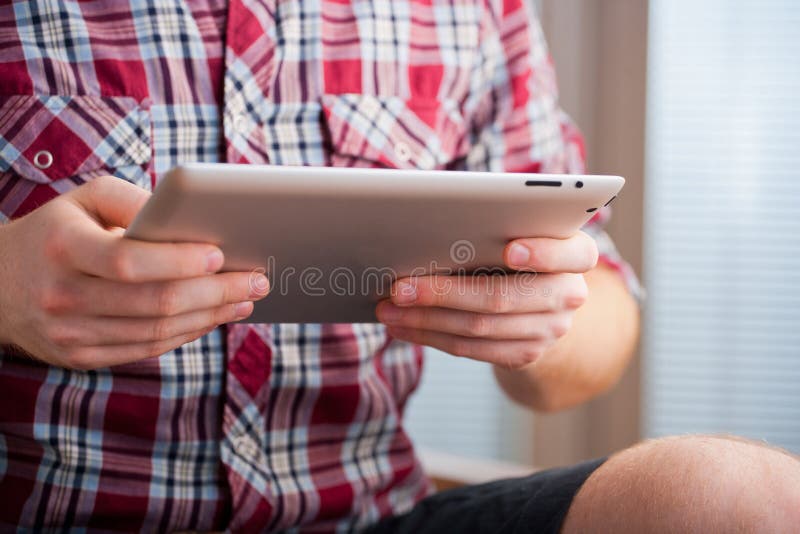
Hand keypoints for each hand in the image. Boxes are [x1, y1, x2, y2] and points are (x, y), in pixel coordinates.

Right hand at [0, 176, 268, 369]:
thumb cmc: (55, 231)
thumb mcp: (83, 199)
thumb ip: (133, 200)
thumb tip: (188, 217)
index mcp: (62, 248)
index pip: (129, 262)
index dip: (179, 262)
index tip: (222, 255)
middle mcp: (62, 295)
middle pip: (154, 303)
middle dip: (215, 292)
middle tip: (257, 280)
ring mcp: (69, 334)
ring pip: (156, 332)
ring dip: (210, 317)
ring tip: (246, 299)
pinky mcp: (80, 357)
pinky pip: (146, 349)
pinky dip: (186, 334)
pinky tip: (214, 317)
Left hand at [376, 233, 597, 368]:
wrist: (542, 304)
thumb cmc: (517, 250)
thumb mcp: (520, 230)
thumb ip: (496, 225)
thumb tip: (430, 225)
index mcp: (577, 254)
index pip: (573, 253)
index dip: (544, 253)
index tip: (511, 250)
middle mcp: (570, 294)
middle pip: (503, 296)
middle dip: (443, 292)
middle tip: (398, 287)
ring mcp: (550, 330)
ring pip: (480, 327)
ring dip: (426, 319)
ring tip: (389, 308)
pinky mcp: (526, 354)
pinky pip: (473, 350)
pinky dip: (432, 337)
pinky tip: (403, 326)